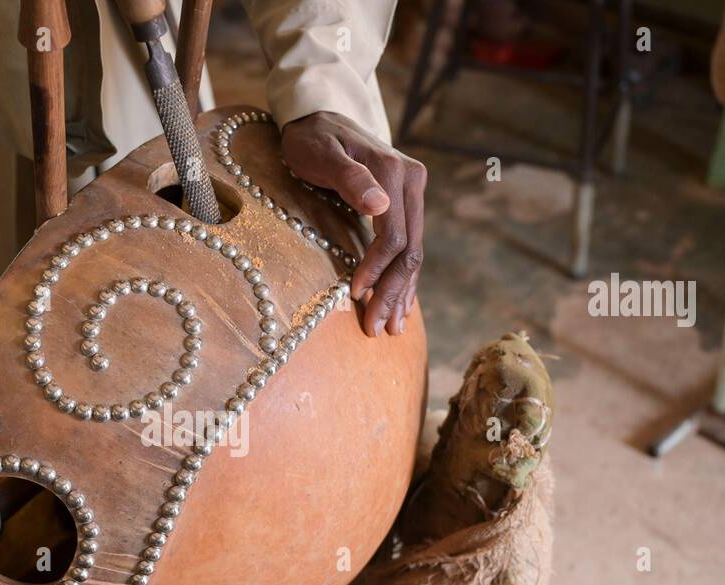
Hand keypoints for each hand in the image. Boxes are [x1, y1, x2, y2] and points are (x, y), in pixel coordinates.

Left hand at [280, 111, 426, 336]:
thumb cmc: (311, 138)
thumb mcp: (322, 153)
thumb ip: (350, 178)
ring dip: (402, 292)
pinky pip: (408, 246)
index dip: (376, 268)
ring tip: (390, 327)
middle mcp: (412, 183)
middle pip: (410, 251)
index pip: (394, 236)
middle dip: (392, 292)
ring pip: (413, 253)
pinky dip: (403, 278)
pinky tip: (400, 304)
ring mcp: (411, 195)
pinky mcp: (404, 204)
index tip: (355, 294)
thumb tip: (379, 205)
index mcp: (397, 174)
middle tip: (375, 328)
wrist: (317, 116)